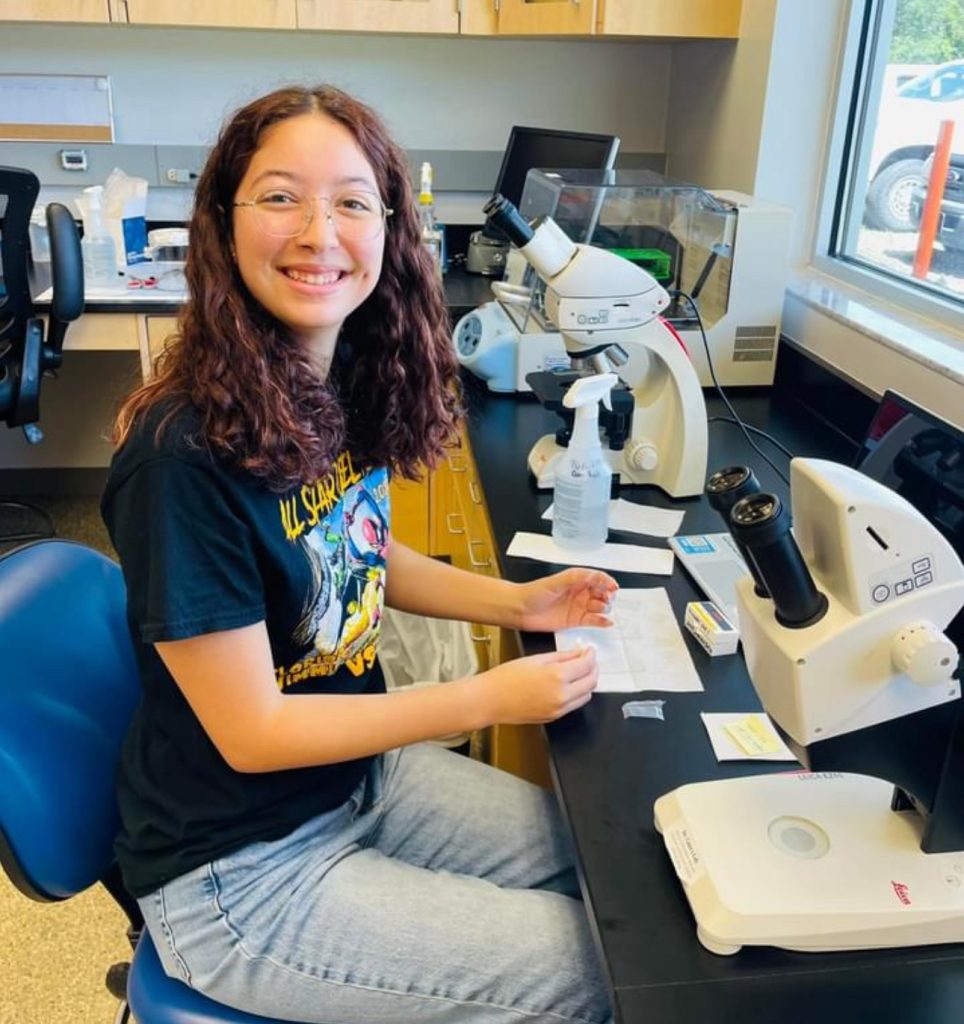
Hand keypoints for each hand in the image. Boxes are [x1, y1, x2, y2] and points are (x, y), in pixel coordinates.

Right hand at [477, 647, 598, 724]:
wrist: (490, 700)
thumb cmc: (505, 678)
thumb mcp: (535, 659)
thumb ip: (561, 656)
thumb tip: (577, 654)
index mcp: (557, 677)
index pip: (586, 665)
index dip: (591, 656)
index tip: (589, 651)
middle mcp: (561, 695)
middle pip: (591, 682)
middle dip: (593, 669)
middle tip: (587, 660)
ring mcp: (559, 709)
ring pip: (586, 695)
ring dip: (587, 683)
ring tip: (578, 672)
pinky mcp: (554, 717)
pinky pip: (574, 705)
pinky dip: (577, 694)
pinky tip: (568, 684)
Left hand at [515, 568, 617, 632]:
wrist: (520, 610)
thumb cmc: (533, 593)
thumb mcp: (556, 582)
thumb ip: (575, 578)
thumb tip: (594, 576)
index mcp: (576, 579)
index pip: (598, 578)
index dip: (607, 582)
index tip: (613, 587)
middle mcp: (579, 592)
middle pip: (602, 593)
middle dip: (608, 595)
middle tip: (607, 599)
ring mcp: (579, 606)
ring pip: (600, 607)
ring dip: (605, 608)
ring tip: (602, 609)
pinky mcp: (576, 620)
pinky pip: (594, 620)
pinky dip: (602, 621)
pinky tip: (606, 622)